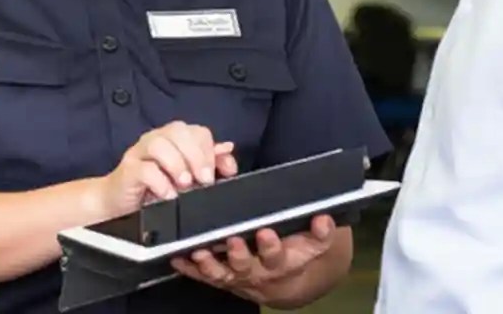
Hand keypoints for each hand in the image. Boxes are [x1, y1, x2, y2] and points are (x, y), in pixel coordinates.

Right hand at [98, 122, 237, 218]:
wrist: (118, 203)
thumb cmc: (153, 188)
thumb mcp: (186, 177)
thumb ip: (208, 162)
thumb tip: (227, 149)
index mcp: (173, 138)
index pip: (197, 132)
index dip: (211, 151)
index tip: (220, 173)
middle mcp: (156, 139)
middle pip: (179, 132)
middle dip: (197, 156)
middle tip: (204, 180)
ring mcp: (139, 152)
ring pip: (159, 144)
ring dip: (177, 165)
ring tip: (185, 185)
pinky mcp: (127, 170)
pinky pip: (144, 169)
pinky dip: (160, 182)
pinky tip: (168, 195)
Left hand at [171, 215, 337, 303]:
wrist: (287, 283)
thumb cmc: (298, 254)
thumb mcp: (315, 245)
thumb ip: (322, 233)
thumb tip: (324, 219)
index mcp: (281, 262)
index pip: (277, 255)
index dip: (271, 245)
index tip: (266, 232)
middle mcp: (257, 273)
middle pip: (246, 266)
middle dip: (238, 254)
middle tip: (231, 240)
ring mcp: (237, 277)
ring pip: (220, 273)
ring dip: (208, 263)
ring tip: (198, 250)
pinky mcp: (222, 278)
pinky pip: (203, 275)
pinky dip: (189, 267)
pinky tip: (178, 257)